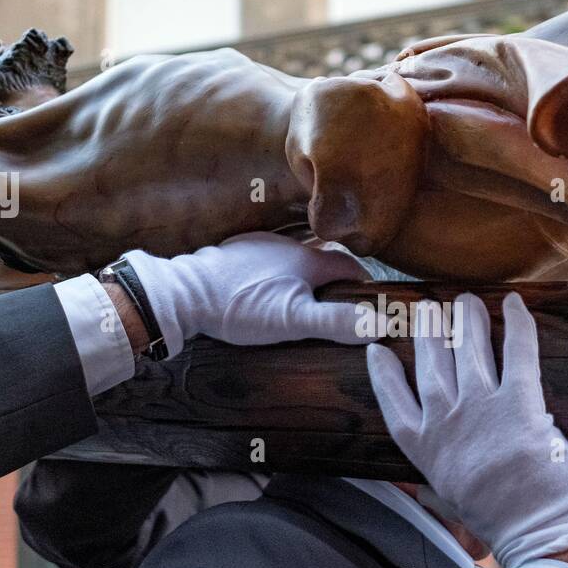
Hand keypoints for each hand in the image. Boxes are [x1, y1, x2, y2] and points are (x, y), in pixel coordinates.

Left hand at [122, 232, 370, 356]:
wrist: (186, 294)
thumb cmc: (243, 306)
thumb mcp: (294, 320)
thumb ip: (338, 322)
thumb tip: (382, 323)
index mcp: (308, 259)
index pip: (350, 265)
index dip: (364, 283)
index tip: (371, 301)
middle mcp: (287, 245)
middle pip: (323, 261)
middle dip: (334, 282)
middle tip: (338, 309)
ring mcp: (259, 247)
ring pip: (294, 261)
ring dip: (304, 278)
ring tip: (304, 304)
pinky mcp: (235, 253)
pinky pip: (267, 262)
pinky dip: (276, 277)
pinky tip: (266, 295)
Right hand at [366, 292, 567, 567]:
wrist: (540, 535)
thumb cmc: (502, 526)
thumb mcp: (453, 505)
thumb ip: (439, 486)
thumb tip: (428, 489)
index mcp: (425, 451)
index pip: (393, 402)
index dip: (383, 373)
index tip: (377, 349)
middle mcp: (445, 422)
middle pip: (428, 363)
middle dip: (427, 330)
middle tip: (428, 308)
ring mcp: (480, 408)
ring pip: (466, 347)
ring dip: (466, 318)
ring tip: (466, 299)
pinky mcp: (519, 401)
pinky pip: (517, 350)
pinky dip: (517, 323)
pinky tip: (516, 303)